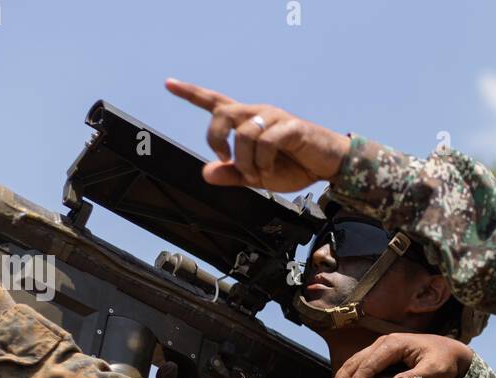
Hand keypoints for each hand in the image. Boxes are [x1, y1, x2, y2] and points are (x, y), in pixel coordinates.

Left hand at [165, 78, 351, 192]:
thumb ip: (232, 175)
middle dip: (216, 138)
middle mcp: (257, 113)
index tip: (169, 83)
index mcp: (247, 121)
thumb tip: (206, 172)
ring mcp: (274, 117)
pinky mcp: (290, 126)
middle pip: (222, 113)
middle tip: (224, 160)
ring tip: (257, 175)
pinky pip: (266, 142)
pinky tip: (270, 171)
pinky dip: (264, 162)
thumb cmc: (293, 166)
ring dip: (245, 161)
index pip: (215, 102)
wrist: (326, 166)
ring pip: (244, 134)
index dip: (190, 93)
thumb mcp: (257, 176)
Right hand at [322, 333, 474, 377]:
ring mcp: (381, 347)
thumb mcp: (435, 370)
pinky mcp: (382, 355)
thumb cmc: (445, 361)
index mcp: (393, 344)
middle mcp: (383, 342)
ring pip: (354, 362)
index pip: (369, 364)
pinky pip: (360, 365)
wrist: (452, 351)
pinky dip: (348, 377)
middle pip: (355, 362)